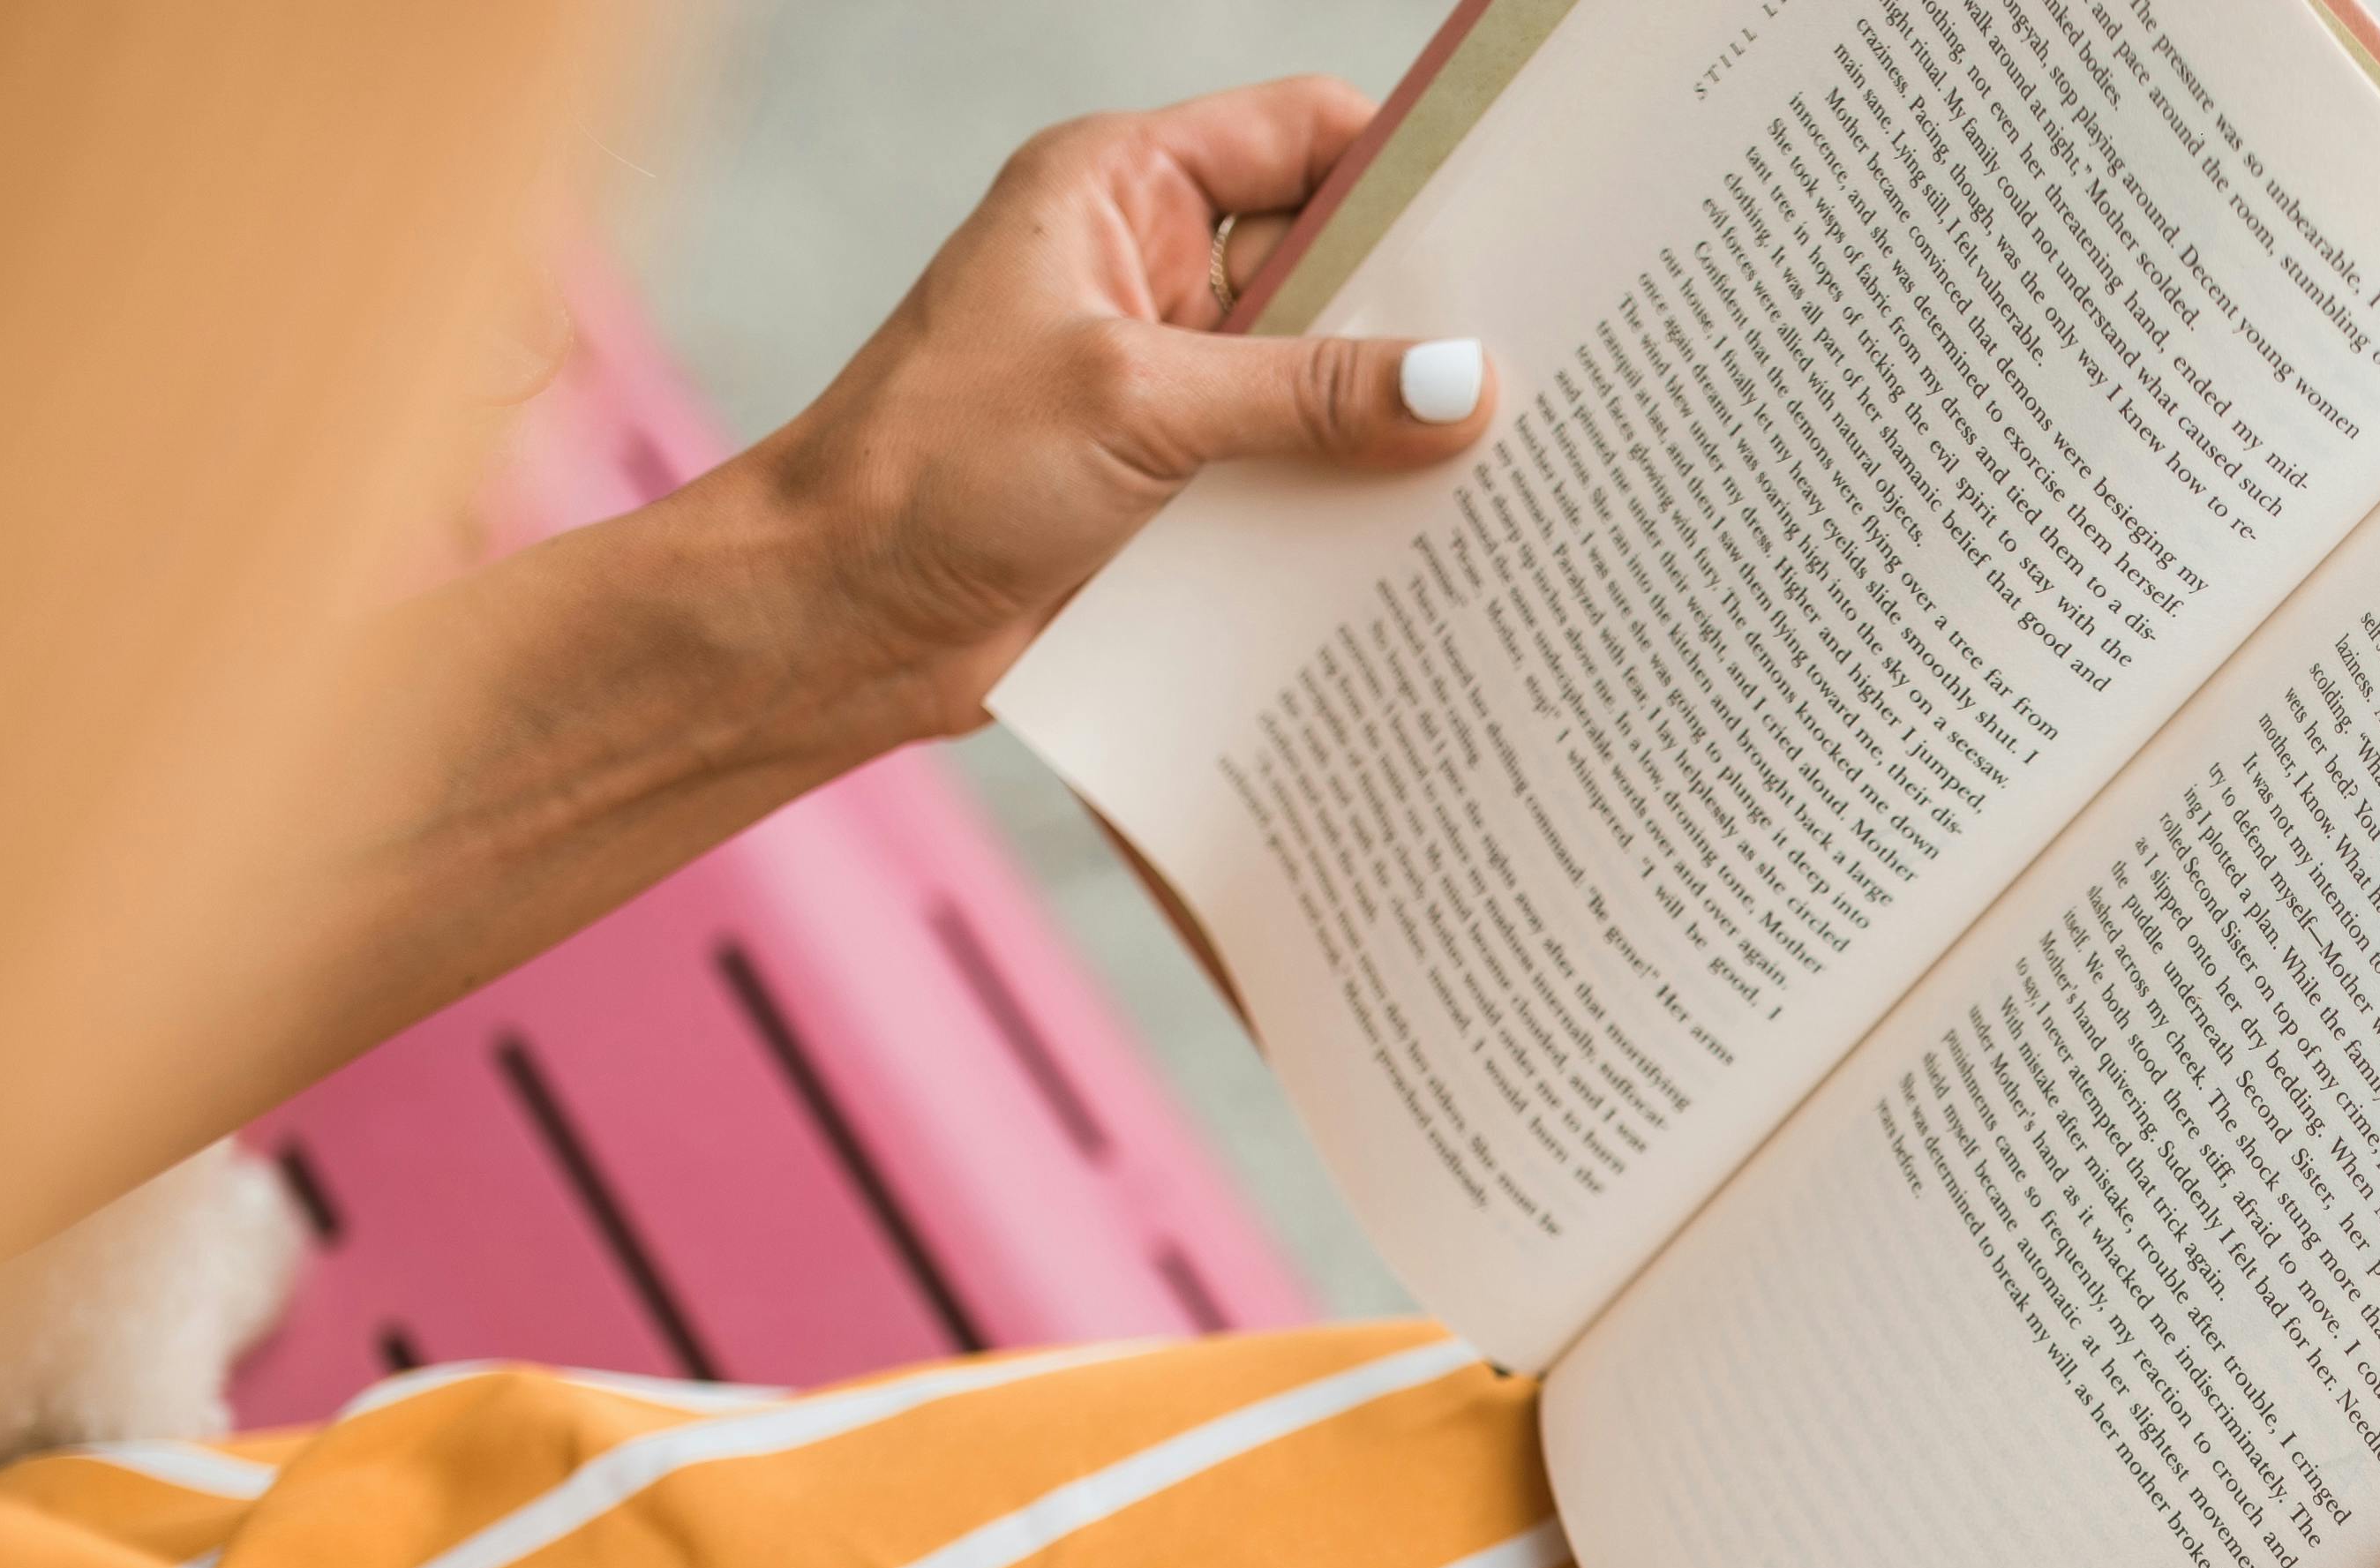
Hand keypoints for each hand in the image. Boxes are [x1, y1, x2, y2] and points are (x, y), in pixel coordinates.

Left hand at [747, 77, 1497, 744]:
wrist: (833, 619)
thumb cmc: (936, 469)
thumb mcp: (1137, 403)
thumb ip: (1309, 391)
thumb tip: (1466, 386)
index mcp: (1121, 190)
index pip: (1304, 135)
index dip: (1410, 168)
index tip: (1515, 222)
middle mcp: (1151, 273)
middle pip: (1335, 266)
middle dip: (1426, 319)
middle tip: (1545, 366)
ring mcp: (1166, 385)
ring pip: (1325, 385)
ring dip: (1395, 432)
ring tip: (1512, 468)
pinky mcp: (1174, 489)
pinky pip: (1294, 480)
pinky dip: (1352, 509)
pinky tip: (1430, 545)